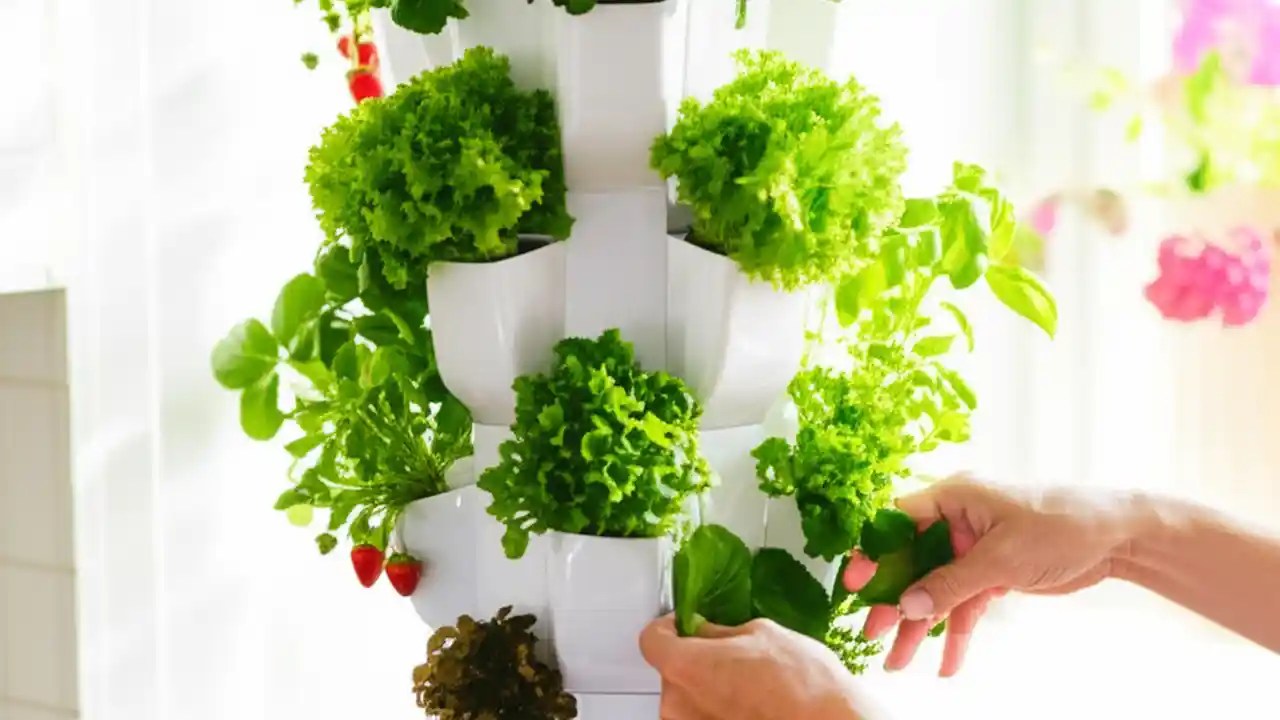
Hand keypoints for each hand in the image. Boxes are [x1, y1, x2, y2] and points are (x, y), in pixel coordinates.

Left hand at [639, 615, 864, 719]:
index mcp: (685, 666)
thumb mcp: (760, 634)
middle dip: (695, 661)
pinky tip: (748, 707)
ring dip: (707, 690)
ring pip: (688, 701)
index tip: (684, 625)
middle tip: (729, 657)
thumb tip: (705, 632)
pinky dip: (718, 713)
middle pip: (672, 672)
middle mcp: (679, 704)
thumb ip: (720, 633)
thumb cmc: (801, 685)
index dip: (668, 628)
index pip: (651, 640)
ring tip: (746, 686)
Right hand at [843, 475, 1134, 675]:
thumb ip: (952, 583)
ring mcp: (972, 549)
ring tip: (900, 663)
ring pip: (935, 589)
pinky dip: (956, 632)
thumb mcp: (1001, 557)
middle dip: (893, 603)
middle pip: (911, 563)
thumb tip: (909, 607)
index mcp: (951, 498)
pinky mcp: (991, 572)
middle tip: (871, 637)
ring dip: (921, 626)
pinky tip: (948, 664)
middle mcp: (955, 521)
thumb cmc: (1061, 524)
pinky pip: (964, 604)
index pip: (895, 523)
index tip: (854, 587)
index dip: (872, 554)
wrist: (1117, 536)